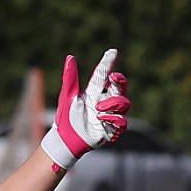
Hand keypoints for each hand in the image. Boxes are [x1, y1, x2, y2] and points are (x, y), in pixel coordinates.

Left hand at [39, 48, 129, 171]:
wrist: (66, 139)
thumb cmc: (66, 117)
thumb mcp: (68, 96)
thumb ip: (70, 77)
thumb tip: (70, 57)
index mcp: (94, 92)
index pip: (104, 75)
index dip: (109, 63)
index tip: (113, 52)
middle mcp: (105, 101)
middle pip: (121, 87)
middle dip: (120, 81)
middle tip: (113, 78)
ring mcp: (110, 115)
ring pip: (124, 103)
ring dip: (113, 104)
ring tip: (98, 110)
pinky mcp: (112, 129)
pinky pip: (123, 122)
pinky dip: (114, 119)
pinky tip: (102, 119)